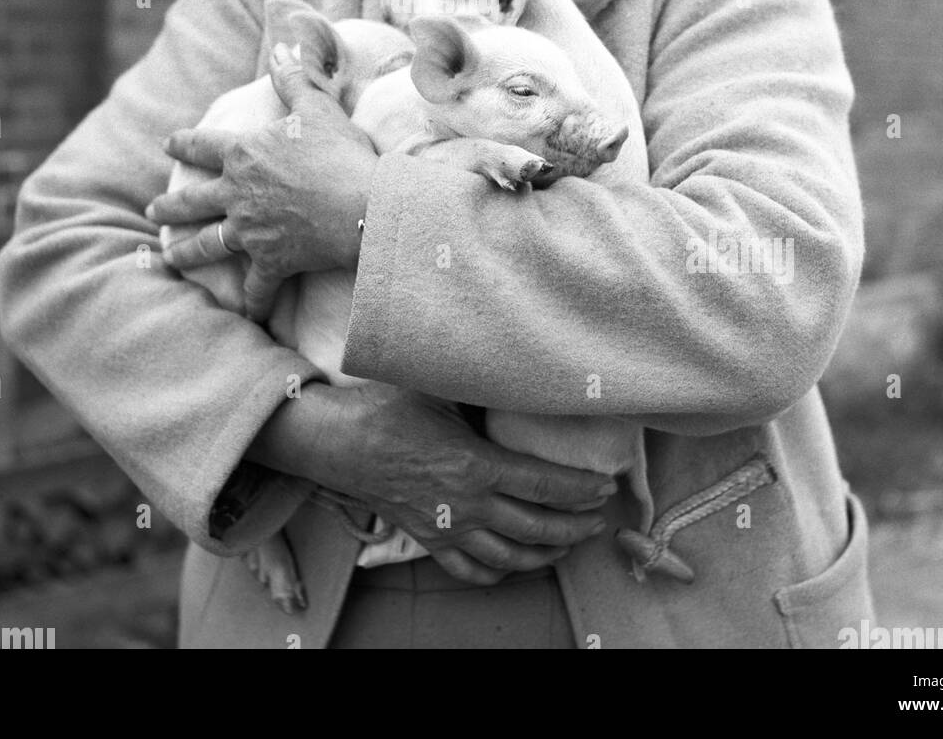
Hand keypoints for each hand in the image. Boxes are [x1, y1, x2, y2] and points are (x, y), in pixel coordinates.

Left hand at [146, 45, 376, 320]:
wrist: (364, 205)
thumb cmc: (341, 154)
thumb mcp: (318, 108)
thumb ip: (296, 78)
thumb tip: (283, 46)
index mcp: (244, 155)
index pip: (203, 146)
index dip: (183, 143)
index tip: (167, 143)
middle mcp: (238, 194)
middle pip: (192, 200)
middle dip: (169, 205)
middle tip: (152, 210)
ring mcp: (251, 231)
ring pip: (207, 243)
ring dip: (185, 250)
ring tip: (169, 255)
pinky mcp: (272, 261)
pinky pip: (257, 287)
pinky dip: (252, 302)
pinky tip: (244, 315)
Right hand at [249, 381, 615, 584]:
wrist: (337, 441)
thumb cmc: (387, 407)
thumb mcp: (440, 387)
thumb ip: (482, 387)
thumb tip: (518, 370)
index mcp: (476, 465)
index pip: (544, 484)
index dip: (581, 488)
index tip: (605, 486)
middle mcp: (468, 505)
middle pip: (537, 528)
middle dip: (575, 527)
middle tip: (597, 520)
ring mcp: (448, 528)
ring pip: (510, 557)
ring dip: (545, 554)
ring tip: (567, 544)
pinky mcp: (428, 538)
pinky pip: (470, 570)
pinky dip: (498, 573)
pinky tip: (514, 563)